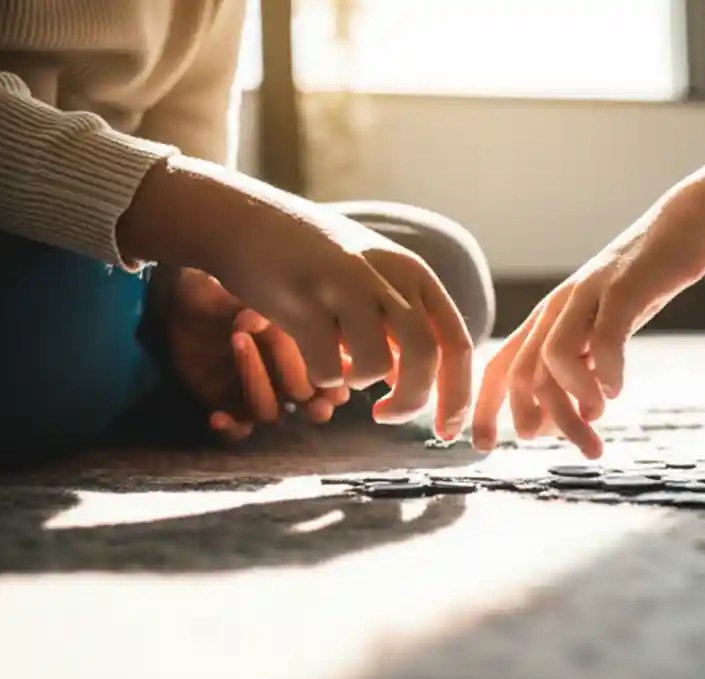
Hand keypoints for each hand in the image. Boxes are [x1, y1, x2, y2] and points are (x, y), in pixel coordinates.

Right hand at [120, 157, 474, 439]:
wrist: (246, 219)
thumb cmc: (316, 262)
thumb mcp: (375, 280)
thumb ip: (404, 325)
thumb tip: (425, 385)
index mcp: (413, 275)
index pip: (456, 344)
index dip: (458, 396)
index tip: (447, 433)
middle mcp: (386, 276)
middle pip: (426, 356)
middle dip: (412, 401)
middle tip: (386, 416)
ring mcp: (343, 286)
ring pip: (378, 364)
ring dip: (360, 381)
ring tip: (342, 368)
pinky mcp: (302, 301)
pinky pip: (326, 367)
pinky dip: (323, 377)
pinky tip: (312, 355)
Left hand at [471, 219, 704, 457]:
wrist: (679, 228)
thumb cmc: (640, 286)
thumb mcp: (602, 330)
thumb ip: (586, 369)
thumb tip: (579, 418)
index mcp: (546, 318)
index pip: (500, 367)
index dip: (485, 408)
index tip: (481, 446)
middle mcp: (557, 307)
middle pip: (524, 374)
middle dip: (536, 421)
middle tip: (568, 447)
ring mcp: (587, 296)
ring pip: (555, 361)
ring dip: (571, 405)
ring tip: (596, 423)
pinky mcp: (622, 290)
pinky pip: (602, 338)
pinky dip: (605, 372)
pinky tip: (617, 389)